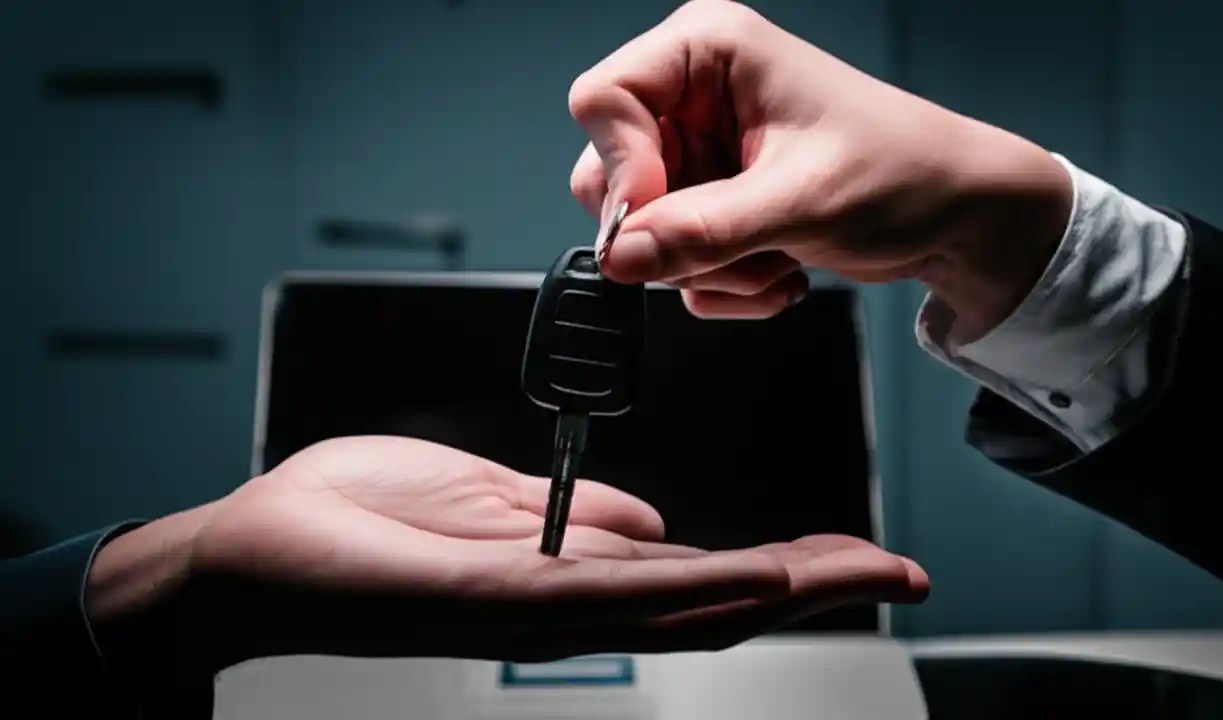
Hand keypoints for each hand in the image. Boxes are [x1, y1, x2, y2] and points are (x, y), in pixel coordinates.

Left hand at [87, 436, 926, 686]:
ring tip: (856, 573)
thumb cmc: (362, 520)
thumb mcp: (489, 498)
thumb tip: (651, 521)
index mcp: (571, 571)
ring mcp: (539, 614)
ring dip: (777, 589)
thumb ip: (575, 515)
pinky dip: (687, 590)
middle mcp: (571, 605)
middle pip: (714, 600)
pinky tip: (751, 577)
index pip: (701, 572)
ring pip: (681, 607)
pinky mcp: (494, 606)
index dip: (788, 565)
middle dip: (813, 587)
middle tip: (901, 572)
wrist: (258, 551)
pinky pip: (605, 599)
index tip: (859, 553)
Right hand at [569, 0, 1071, 341]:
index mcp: (709, 52)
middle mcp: (692, 98)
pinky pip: (672, 263)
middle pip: (609, 175)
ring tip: (777, 257)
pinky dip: (722, 284)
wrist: (957, 218)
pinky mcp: (709, 205)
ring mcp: (699, 156)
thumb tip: (620, 257)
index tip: (659, 216)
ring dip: (707, 268)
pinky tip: (780, 270)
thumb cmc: (902, 172)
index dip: (622, 166)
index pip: (603, 101)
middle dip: (675, 234)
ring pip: (641, 232)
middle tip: (739, 247)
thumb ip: (702, 232)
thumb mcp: (799, 201)